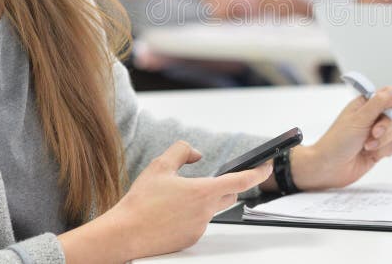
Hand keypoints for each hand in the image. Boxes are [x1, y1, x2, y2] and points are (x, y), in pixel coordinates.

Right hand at [92, 141, 271, 260]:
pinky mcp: (191, 239)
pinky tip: (171, 213)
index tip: (267, 166)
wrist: (125, 234)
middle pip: (228, 195)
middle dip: (225, 186)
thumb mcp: (160, 165)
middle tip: (209, 179)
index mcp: (202, 191)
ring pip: (212, 209)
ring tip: (176, 198)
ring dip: (203, 201)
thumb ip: (182, 151)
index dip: (258, 173)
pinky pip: (199, 222)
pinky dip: (191, 215)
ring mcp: (200, 228)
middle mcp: (206, 212)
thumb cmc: (141, 202)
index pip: (241, 181)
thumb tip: (196, 153)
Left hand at [287, 86, 391, 190]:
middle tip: (374, 133)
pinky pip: (391, 146)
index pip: (387, 97)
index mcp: (364, 105)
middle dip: (386, 127)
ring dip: (382, 141)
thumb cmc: (337, 141)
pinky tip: (369, 153)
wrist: (329, 167)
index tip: (391, 111)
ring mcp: (374, 134)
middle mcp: (370, 118)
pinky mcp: (377, 149)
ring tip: (366, 146)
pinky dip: (382, 151)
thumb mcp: (360, 118)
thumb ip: (380, 103)